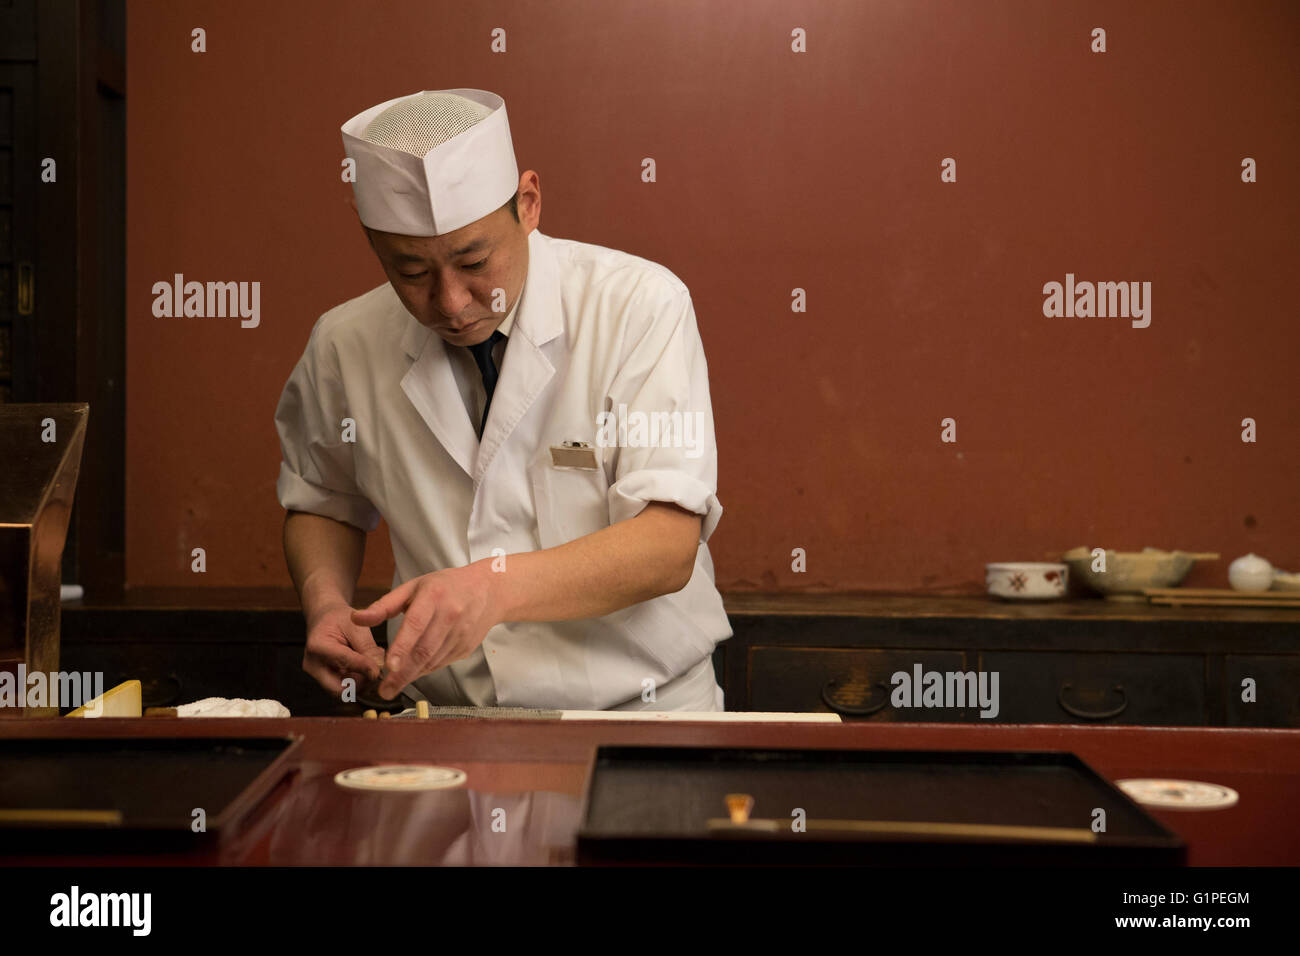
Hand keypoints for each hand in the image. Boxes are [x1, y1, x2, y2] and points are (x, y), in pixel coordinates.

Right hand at [302, 601, 386, 696]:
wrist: (325, 618)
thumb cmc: (338, 618)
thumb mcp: (356, 626)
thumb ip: (367, 647)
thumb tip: (378, 669)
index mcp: (318, 647)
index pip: (345, 663)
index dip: (366, 668)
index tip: (380, 670)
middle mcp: (313, 665)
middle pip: (339, 689)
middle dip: (362, 684)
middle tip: (377, 674)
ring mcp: (317, 674)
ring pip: (343, 691)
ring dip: (362, 683)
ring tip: (372, 665)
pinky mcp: (324, 679)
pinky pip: (344, 687)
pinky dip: (358, 680)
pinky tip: (366, 667)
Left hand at [352, 560, 502, 699]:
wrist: (487, 590)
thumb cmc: (445, 586)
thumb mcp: (413, 587)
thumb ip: (384, 605)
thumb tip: (356, 618)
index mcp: (434, 596)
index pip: (415, 625)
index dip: (402, 648)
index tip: (388, 667)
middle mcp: (450, 615)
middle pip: (425, 650)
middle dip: (403, 674)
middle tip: (384, 689)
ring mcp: (461, 633)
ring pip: (433, 661)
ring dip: (412, 675)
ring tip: (394, 684)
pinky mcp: (466, 647)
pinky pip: (442, 663)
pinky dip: (425, 670)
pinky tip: (414, 672)